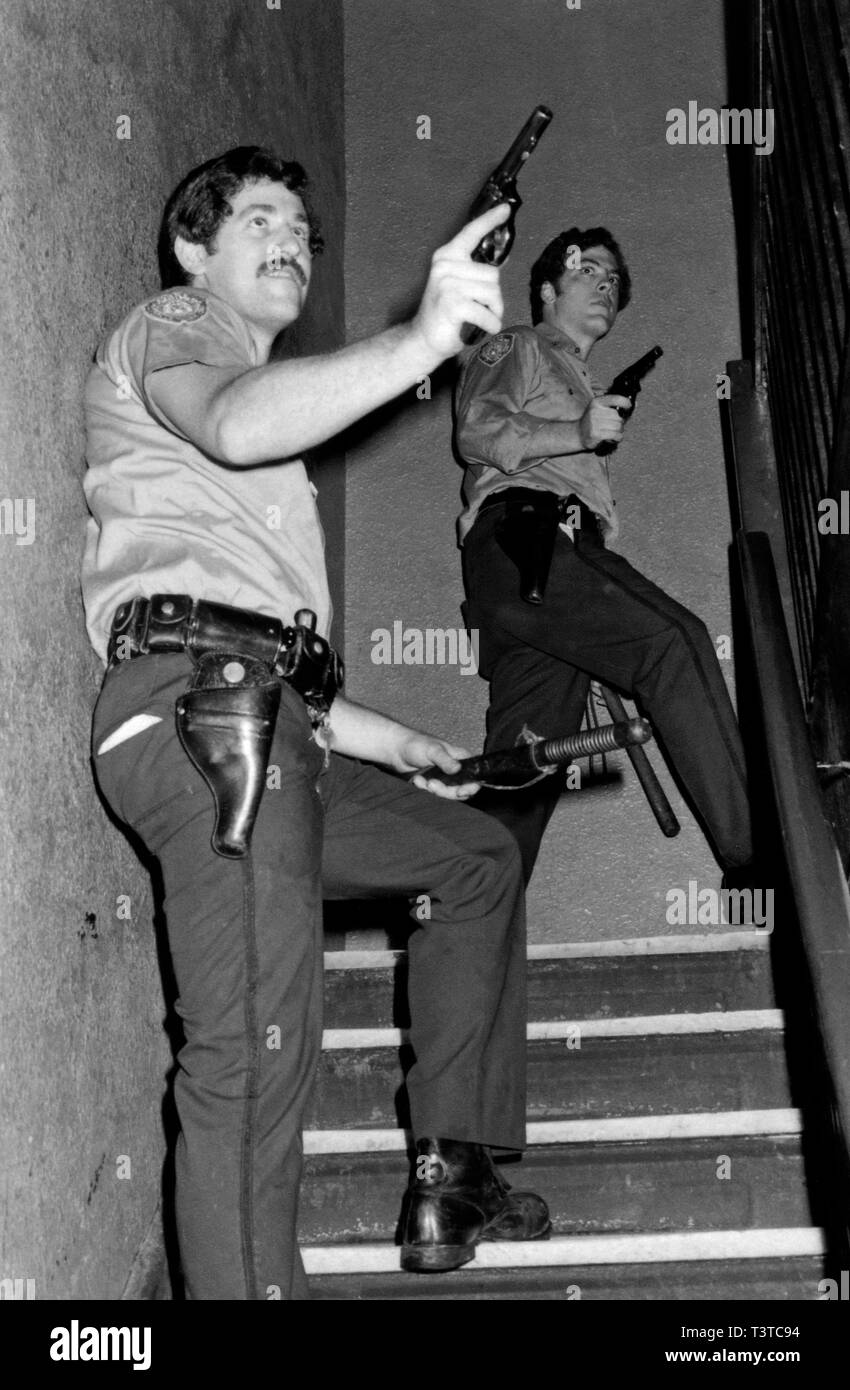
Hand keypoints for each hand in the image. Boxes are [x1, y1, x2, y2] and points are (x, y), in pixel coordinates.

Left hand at [397, 733, 480, 800]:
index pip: (474, 776)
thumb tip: (457, 769)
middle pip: (461, 790)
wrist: (397, 750)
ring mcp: (445, 779)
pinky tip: (417, 780)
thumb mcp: (432, 750)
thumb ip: (445, 760)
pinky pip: (435, 794)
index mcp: (460, 758)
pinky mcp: (434, 785)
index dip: (470, 787)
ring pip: (447, 794)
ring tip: (420, 780)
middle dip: (446, 791)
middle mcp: (455, 770)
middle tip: (432, 784)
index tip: (460, 791)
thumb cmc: (416, 743)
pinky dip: (425, 790)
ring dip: (434, 790)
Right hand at [409, 204, 509, 361]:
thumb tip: (502, 257)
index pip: (471, 233)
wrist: (422, 340)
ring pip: (493, 294)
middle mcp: (445, 266)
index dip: (489, 220)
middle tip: (480, 310)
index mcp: (446, 257)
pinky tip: (482, 329)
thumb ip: (478, 272)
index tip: (505, 208)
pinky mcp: (452, 304)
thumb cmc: (445, 315)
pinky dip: (490, 326)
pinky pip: (486, 314)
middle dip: (494, 298)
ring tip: (479, 319)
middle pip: (493, 275)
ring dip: (493, 312)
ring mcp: (447, 284)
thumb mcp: (461, 287)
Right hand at [578, 394, 631, 450]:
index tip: (628, 407)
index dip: (625, 403)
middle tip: (616, 426)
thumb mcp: (600, 409)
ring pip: (618, 426)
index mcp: (597, 402)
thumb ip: (615, 407)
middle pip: (618, 416)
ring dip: (619, 431)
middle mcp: (595, 411)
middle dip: (621, 423)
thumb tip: (634, 404)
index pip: (616, 399)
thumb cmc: (592, 422)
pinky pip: (615, 435)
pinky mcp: (596, 434)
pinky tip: (613, 438)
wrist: (578, 434)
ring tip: (613, 432)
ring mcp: (594, 423)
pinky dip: (617, 438)